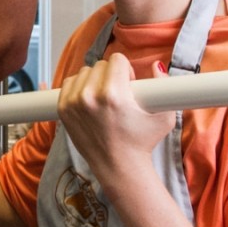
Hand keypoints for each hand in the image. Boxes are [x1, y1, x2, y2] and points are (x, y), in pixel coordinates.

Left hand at [56, 52, 174, 187]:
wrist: (118, 166)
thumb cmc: (142, 143)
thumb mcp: (164, 117)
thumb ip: (164, 87)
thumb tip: (156, 66)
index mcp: (113, 95)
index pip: (116, 59)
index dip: (126, 70)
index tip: (129, 83)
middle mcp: (90, 97)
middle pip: (99, 65)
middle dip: (111, 75)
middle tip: (118, 93)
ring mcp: (73, 103)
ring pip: (84, 72)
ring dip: (94, 80)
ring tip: (104, 97)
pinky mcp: (63, 110)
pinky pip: (69, 83)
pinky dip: (79, 87)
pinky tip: (90, 99)